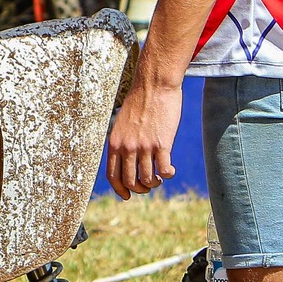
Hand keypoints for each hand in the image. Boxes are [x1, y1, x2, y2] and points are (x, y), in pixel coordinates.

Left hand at [105, 76, 180, 198]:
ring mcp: (144, 146)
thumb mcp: (122, 123)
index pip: (112, 175)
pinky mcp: (161, 144)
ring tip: (160, 176)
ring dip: (155, 183)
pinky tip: (170, 170)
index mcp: (114, 143)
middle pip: (130, 181)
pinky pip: (164, 169)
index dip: (120, 189)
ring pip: (148, 179)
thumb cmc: (140, 102)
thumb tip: (126, 159)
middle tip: (149, 185)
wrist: (154, 85)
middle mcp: (127, 147)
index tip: (127, 196)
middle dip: (140, 189)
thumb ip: (122, 141)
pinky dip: (168, 174)